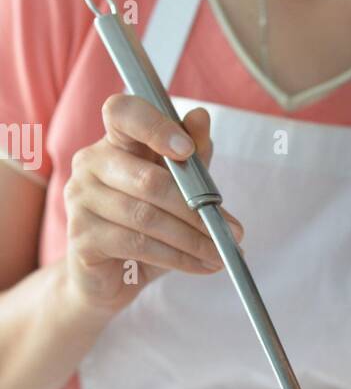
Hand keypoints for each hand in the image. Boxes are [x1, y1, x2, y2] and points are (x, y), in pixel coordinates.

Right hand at [63, 96, 243, 312]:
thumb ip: (191, 157)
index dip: (154, 126)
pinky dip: (177, 257)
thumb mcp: (176, 189)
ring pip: (146, 217)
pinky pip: (137, 244)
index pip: (122, 113)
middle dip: (197, 210)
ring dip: (193, 240)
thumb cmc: (146, 224)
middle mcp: (89, 164)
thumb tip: (200, 117)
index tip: (187, 150)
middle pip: (149, 180)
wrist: (109, 275)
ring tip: (221, 253)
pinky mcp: (80, 236)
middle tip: (234, 231)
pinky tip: (200, 265)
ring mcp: (79, 199)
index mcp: (114, 141)